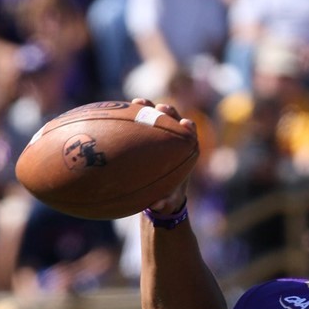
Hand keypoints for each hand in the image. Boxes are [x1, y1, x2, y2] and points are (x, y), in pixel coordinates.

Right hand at [135, 99, 197, 215]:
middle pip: (174, 119)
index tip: (185, 124)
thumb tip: (157, 204)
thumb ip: (164, 202)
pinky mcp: (142, 133)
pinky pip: (136, 122)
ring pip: (154, 116)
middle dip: (168, 112)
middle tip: (160, 109)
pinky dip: (129, 117)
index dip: (189, 127)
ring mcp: (158, 133)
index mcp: (185, 151)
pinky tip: (118, 112)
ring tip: (138, 103)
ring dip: (147, 108)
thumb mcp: (166, 202)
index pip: (190, 133)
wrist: (155, 194)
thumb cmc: (166, 199)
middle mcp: (173, 139)